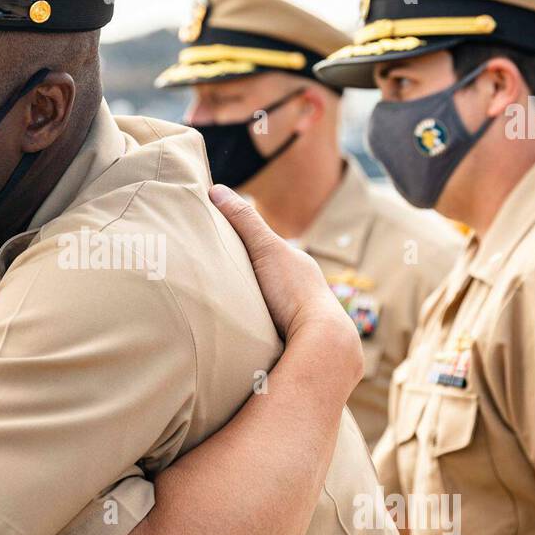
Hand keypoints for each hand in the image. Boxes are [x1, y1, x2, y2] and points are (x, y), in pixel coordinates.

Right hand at [208, 184, 354, 342]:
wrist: (320, 340)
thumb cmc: (293, 290)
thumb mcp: (265, 247)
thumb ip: (243, 220)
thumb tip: (215, 189)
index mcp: (299, 267)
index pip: (269, 252)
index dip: (246, 250)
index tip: (220, 250)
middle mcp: (303, 292)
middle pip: (269, 282)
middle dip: (249, 283)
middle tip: (217, 284)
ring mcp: (300, 320)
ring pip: (270, 310)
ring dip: (252, 312)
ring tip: (224, 314)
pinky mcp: (292, 344)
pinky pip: (269, 334)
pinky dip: (256, 332)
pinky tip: (239, 336)